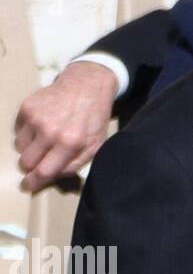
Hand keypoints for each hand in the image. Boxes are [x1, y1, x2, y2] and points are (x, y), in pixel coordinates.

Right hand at [14, 61, 117, 191]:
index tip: (27, 186)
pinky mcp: (27, 106)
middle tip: (37, 162)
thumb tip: (54, 175)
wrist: (85, 86)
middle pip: (26, 161)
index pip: (44, 171)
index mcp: (70, 143)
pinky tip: (40, 127)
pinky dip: (26, 133)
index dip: (34, 182)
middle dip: (30, 166)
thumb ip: (76, 164)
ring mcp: (35, 117)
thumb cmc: (92, 119)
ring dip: (28, 149)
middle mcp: (50, 130)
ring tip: (43, 141)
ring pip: (19, 146)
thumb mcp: (94, 146)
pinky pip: (17, 130)